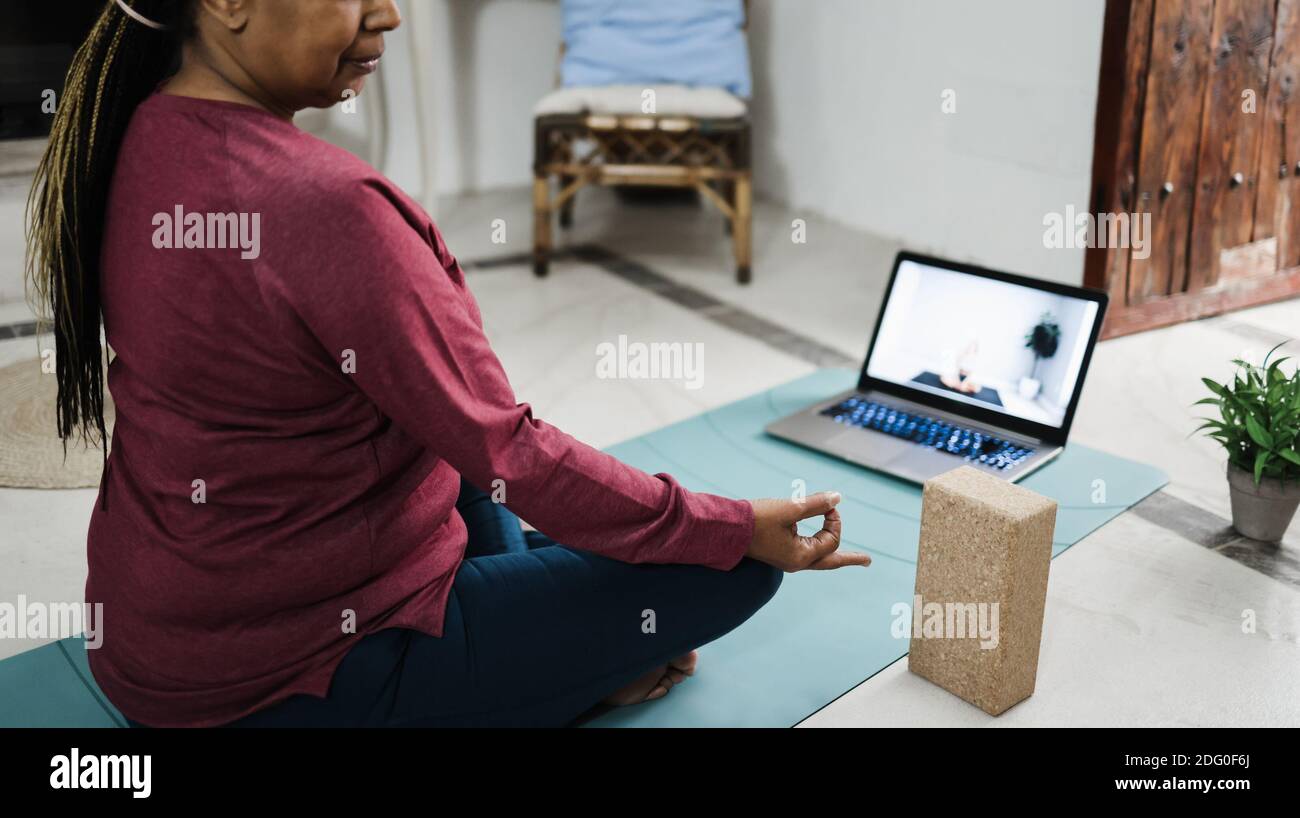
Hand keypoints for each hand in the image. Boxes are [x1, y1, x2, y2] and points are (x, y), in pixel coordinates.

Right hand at [745, 492, 871, 571]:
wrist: (726, 527)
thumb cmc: (756, 520)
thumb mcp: (790, 509)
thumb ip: (816, 504)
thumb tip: (837, 498)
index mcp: (800, 556)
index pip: (831, 539)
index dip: (834, 519)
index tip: (827, 503)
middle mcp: (795, 561)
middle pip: (830, 561)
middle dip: (849, 559)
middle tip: (867, 561)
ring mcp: (786, 558)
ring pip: (818, 557)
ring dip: (832, 549)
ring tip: (849, 556)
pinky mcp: (778, 550)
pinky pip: (805, 550)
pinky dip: (816, 543)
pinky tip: (819, 539)